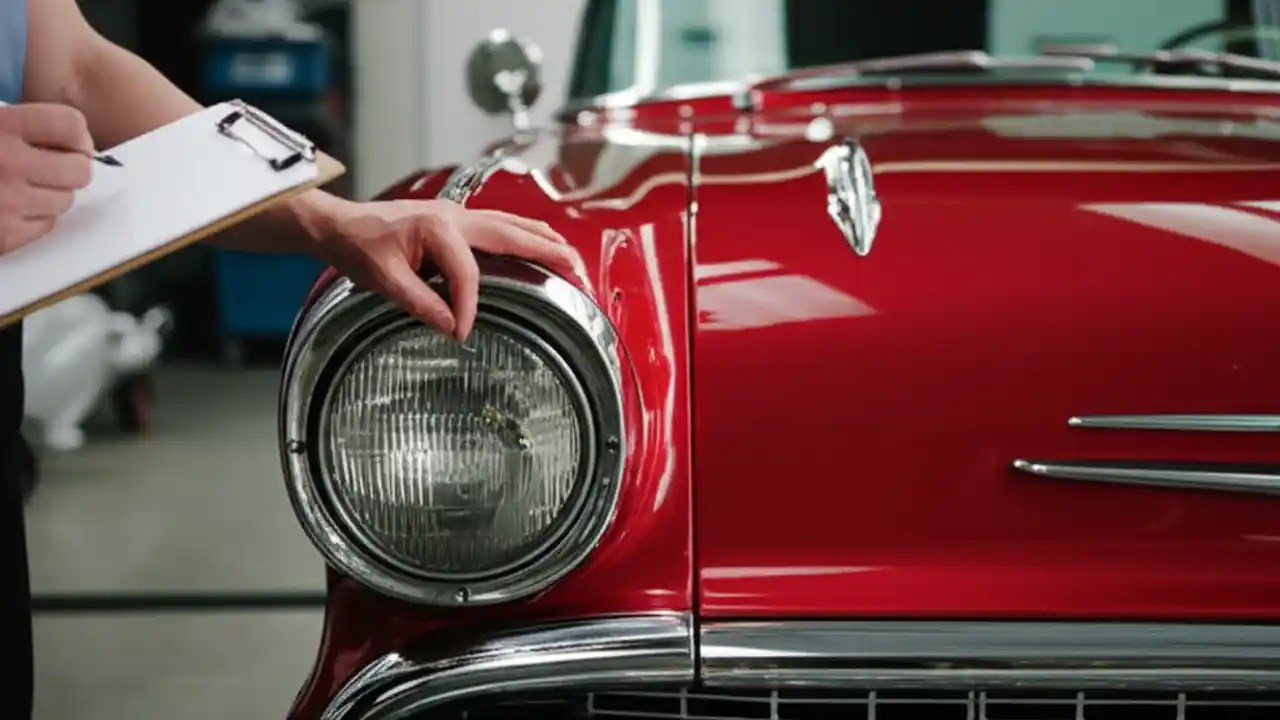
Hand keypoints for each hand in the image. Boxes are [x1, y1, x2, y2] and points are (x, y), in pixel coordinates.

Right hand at [0, 104, 93, 253]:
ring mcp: (7, 203)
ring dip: (51, 194)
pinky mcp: (5, 235)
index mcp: (1, 127)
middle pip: (80, 170)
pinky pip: (46, 225)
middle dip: (70, 169)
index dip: (76, 136)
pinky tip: (9, 207)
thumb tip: (78, 144)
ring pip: (65, 200)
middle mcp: (8, 164)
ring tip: (20, 186)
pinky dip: (33, 218)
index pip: (70, 125)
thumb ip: (24, 128)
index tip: (71, 142)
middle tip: (50, 168)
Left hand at [312, 198, 584, 340]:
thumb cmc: (357, 246)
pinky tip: (533, 243)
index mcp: (437, 227)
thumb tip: (452, 325)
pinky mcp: (455, 220)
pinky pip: (498, 225)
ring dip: (540, 238)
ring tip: (566, 253)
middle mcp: (454, 216)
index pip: (467, 273)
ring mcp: (457, 214)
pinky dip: (522, 234)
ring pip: (510, 224)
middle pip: (512, 233)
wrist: (339, 223)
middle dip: (546, 250)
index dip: (469, 305)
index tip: (463, 333)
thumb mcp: (382, 280)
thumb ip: (419, 303)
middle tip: (574, 266)